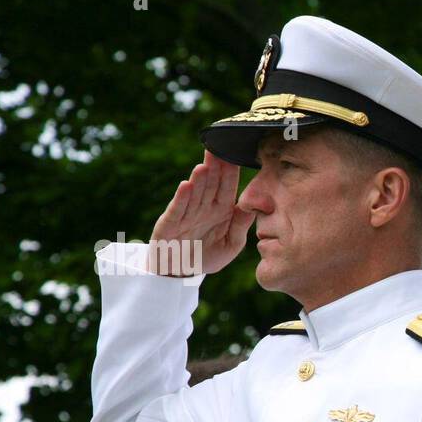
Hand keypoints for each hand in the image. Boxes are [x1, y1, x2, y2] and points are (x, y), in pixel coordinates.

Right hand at [148, 149, 255, 276]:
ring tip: (204, 166)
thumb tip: (252, 206)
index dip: (230, 172)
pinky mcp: (170, 224)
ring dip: (199, 181)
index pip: (227, 188)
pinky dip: (182, 199)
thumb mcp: (231, 243)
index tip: (235, 155)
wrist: (181, 272)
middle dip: (214, 168)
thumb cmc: (208, 255)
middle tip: (218, 150)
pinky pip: (178, 210)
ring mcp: (186, 214)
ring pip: (195, 194)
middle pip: (210, 185)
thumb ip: (240, 225)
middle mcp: (204, 208)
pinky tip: (186, 186)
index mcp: (221, 210)